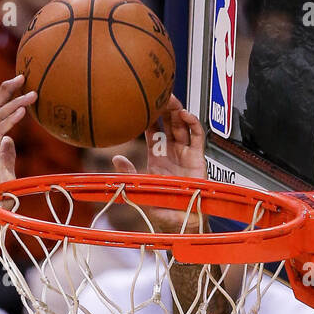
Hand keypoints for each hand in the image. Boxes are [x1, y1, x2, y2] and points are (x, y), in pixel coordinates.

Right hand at [0, 75, 35, 214]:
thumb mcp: (4, 173)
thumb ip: (6, 155)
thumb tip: (10, 140)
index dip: (5, 98)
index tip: (20, 86)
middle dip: (6, 90)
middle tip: (23, 76)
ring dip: (14, 103)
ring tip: (32, 93)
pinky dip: (10, 120)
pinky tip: (23, 111)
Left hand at [110, 96, 206, 233]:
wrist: (182, 222)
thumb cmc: (162, 209)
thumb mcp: (141, 189)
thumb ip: (129, 173)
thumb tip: (115, 158)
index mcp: (156, 157)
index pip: (152, 130)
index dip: (147, 115)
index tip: (140, 102)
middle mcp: (172, 152)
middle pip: (168, 122)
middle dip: (164, 106)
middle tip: (158, 91)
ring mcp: (185, 153)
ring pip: (182, 125)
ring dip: (177, 110)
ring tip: (171, 99)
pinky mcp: (198, 158)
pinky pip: (198, 137)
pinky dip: (193, 124)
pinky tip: (185, 115)